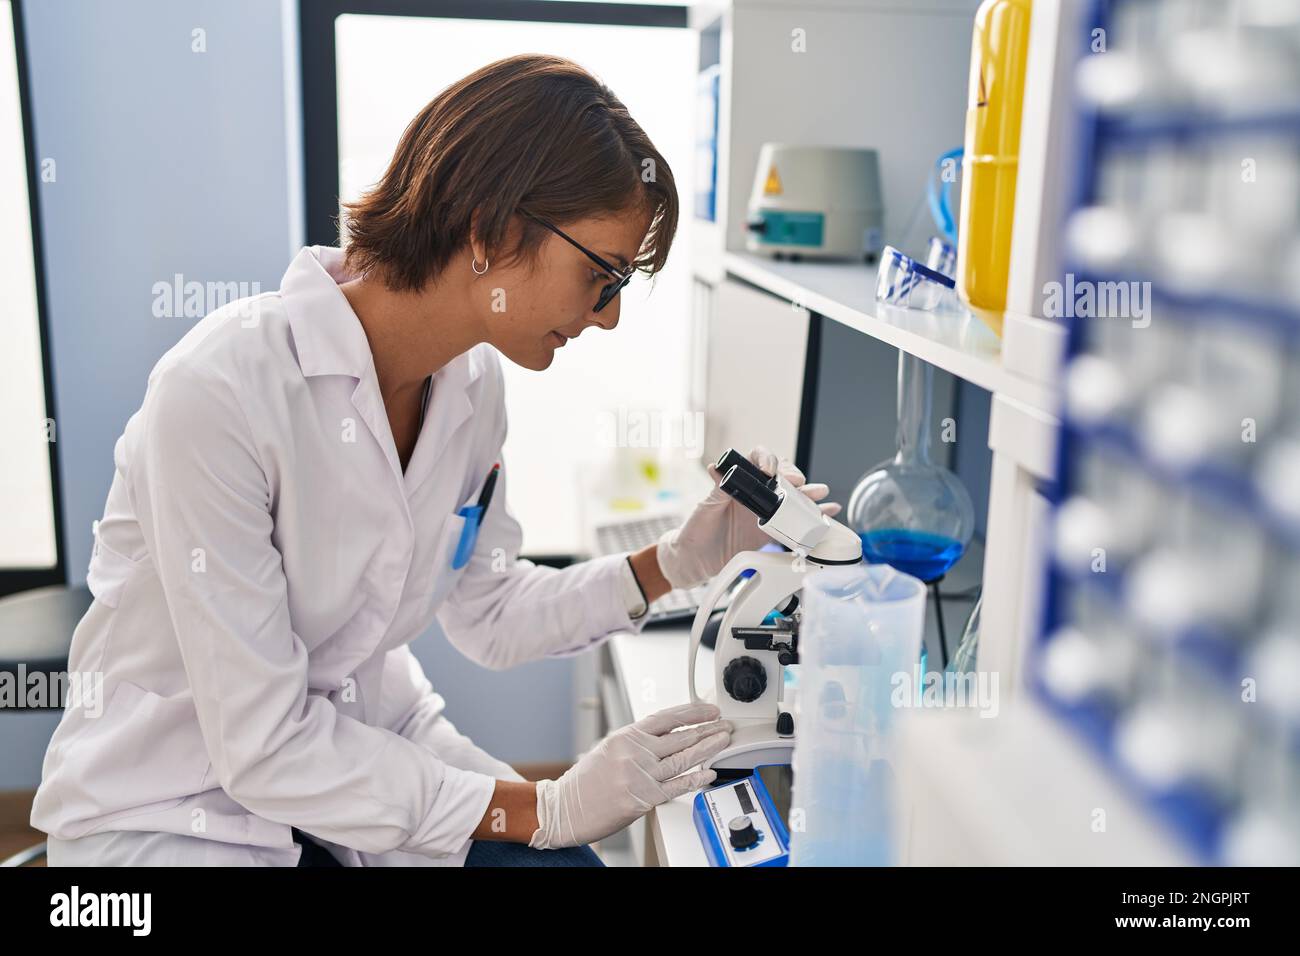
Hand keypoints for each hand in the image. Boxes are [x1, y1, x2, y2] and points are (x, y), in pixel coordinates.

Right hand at [528, 702, 730, 849]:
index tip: (709, 710)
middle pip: (680, 737)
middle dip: (708, 730)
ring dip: (708, 749)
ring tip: (724, 742)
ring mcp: (640, 776)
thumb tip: (666, 736)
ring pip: (683, 759)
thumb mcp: (608, 749)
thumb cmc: (585, 782)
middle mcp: (635, 753)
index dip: (692, 712)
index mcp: (626, 736)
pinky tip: (709, 773)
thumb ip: (637, 741)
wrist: (564, 809)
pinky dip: (696, 779)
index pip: (666, 717)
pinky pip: (676, 787)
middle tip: (725, 726)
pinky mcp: (643, 799)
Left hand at [655, 446, 840, 589]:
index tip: (769, 471)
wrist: (695, 561)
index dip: (767, 460)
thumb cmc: (695, 530)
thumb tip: (718, 468)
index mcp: (738, 482)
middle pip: (780, 476)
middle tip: (798, 483)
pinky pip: (795, 522)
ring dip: (808, 494)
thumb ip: (716, 490)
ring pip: (792, 497)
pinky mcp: (771, 531)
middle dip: (793, 476)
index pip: (757, 460)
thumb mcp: (705, 507)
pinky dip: (813, 516)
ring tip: (820, 493)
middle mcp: (754, 493)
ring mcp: (765, 511)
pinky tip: (827, 512)